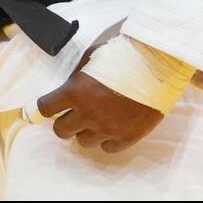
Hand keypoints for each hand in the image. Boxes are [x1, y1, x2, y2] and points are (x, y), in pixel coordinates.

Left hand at [35, 44, 163, 152]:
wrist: (158, 64)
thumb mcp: (92, 56)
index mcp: (76, 91)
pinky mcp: (125, 137)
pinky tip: (113, 125)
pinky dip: (106, 138)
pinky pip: (105, 148)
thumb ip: (77, 75)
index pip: (45, 108)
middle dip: (65, 120)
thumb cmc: (123, 54)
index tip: (47, 108)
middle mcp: (87, 113)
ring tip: (98, 117)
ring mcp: (107, 128)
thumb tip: (67, 87)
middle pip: (61, 131)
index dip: (45, 108)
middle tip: (76, 112)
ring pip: (82, 141)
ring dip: (86, 130)